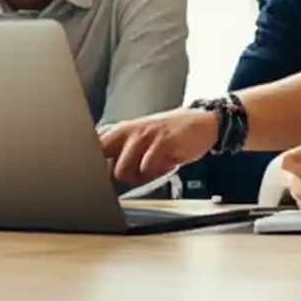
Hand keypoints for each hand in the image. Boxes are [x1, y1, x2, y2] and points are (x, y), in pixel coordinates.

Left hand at [99, 108, 217, 186]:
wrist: (204, 123)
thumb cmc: (170, 133)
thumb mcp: (143, 137)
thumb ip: (123, 150)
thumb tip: (106, 170)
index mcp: (123, 130)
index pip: (96, 148)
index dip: (97, 167)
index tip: (104, 175)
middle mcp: (131, 131)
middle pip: (109, 167)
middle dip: (126, 177)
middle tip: (142, 173)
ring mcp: (146, 135)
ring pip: (125, 171)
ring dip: (142, 177)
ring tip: (156, 167)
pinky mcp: (163, 142)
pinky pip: (148, 169)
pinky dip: (159, 173)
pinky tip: (168, 162)